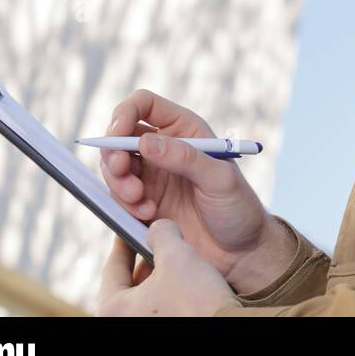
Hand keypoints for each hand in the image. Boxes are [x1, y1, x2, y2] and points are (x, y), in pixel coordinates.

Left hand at [97, 221, 241, 316]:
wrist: (227, 326)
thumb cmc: (197, 301)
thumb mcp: (177, 255)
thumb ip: (161, 233)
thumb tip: (157, 229)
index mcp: (112, 309)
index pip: (112, 267)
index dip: (124, 241)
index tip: (130, 228)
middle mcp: (121, 323)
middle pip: (128, 283)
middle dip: (145, 261)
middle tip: (158, 244)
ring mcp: (142, 328)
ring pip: (144, 298)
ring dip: (158, 278)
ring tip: (177, 263)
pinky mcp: (161, 331)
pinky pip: (157, 311)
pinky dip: (166, 296)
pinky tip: (185, 285)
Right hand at [99, 89, 293, 293]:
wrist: (240, 251)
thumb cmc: (239, 208)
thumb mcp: (219, 179)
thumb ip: (185, 158)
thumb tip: (146, 141)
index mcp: (185, 130)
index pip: (144, 105)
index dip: (124, 113)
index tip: (116, 135)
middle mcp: (165, 148)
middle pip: (120, 136)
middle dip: (114, 155)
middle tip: (123, 174)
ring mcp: (152, 175)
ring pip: (115, 167)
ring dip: (119, 183)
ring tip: (141, 202)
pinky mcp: (144, 202)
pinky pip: (119, 196)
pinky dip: (125, 204)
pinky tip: (148, 215)